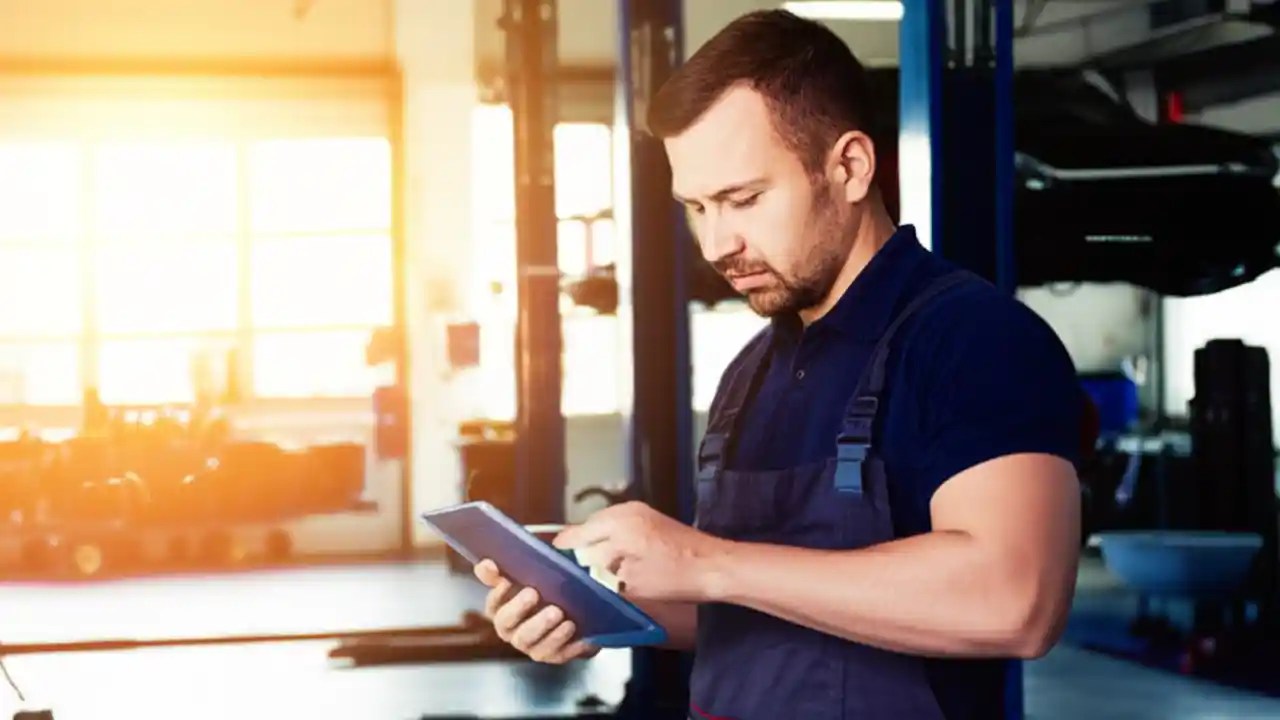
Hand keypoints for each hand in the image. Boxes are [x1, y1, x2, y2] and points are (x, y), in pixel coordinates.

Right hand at [473, 559, 599, 663]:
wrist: (579, 607)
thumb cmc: (547, 588)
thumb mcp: (527, 574)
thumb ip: (504, 571)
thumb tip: (486, 564)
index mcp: (502, 611)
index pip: (493, 605)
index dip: (499, 594)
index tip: (508, 581)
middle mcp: (514, 632)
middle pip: (508, 626)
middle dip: (519, 609)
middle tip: (534, 593)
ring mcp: (534, 647)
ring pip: (534, 645)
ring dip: (548, 631)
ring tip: (563, 616)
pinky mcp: (556, 655)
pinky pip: (561, 654)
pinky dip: (571, 645)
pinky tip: (579, 633)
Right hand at [553, 501, 727, 602]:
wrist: (715, 567)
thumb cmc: (677, 577)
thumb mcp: (631, 582)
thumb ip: (601, 570)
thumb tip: (581, 567)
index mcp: (618, 526)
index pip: (575, 535)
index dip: (562, 551)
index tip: (550, 565)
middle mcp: (625, 512)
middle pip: (587, 528)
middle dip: (578, 548)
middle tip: (569, 571)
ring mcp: (638, 511)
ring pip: (602, 526)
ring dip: (595, 544)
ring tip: (591, 568)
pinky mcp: (648, 516)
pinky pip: (618, 524)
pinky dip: (611, 539)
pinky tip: (613, 560)